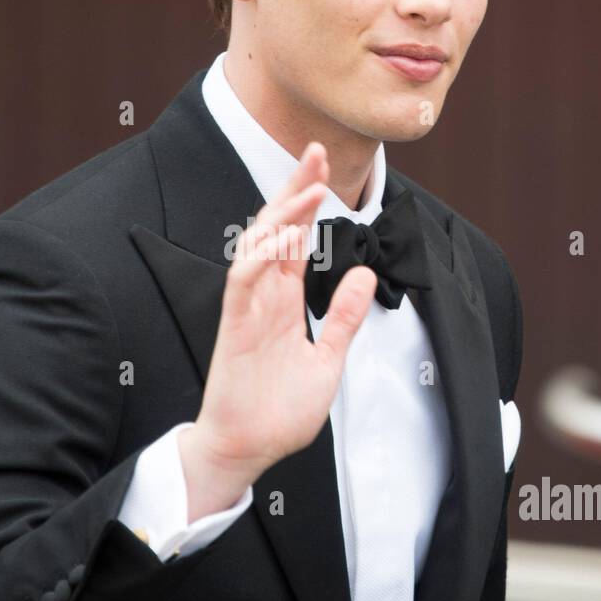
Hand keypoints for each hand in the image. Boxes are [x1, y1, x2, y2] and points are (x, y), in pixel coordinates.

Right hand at [190, 141, 376, 484]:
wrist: (249, 449)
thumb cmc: (279, 410)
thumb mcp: (328, 360)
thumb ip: (345, 317)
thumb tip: (365, 275)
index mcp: (285, 300)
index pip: (297, 239)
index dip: (309, 202)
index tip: (325, 168)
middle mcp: (264, 297)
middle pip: (276, 228)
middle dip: (295, 189)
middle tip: (315, 151)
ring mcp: (248, 309)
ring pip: (258, 246)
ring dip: (282, 215)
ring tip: (309, 188)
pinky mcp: (235, 328)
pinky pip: (241, 282)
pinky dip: (258, 255)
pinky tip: (279, 235)